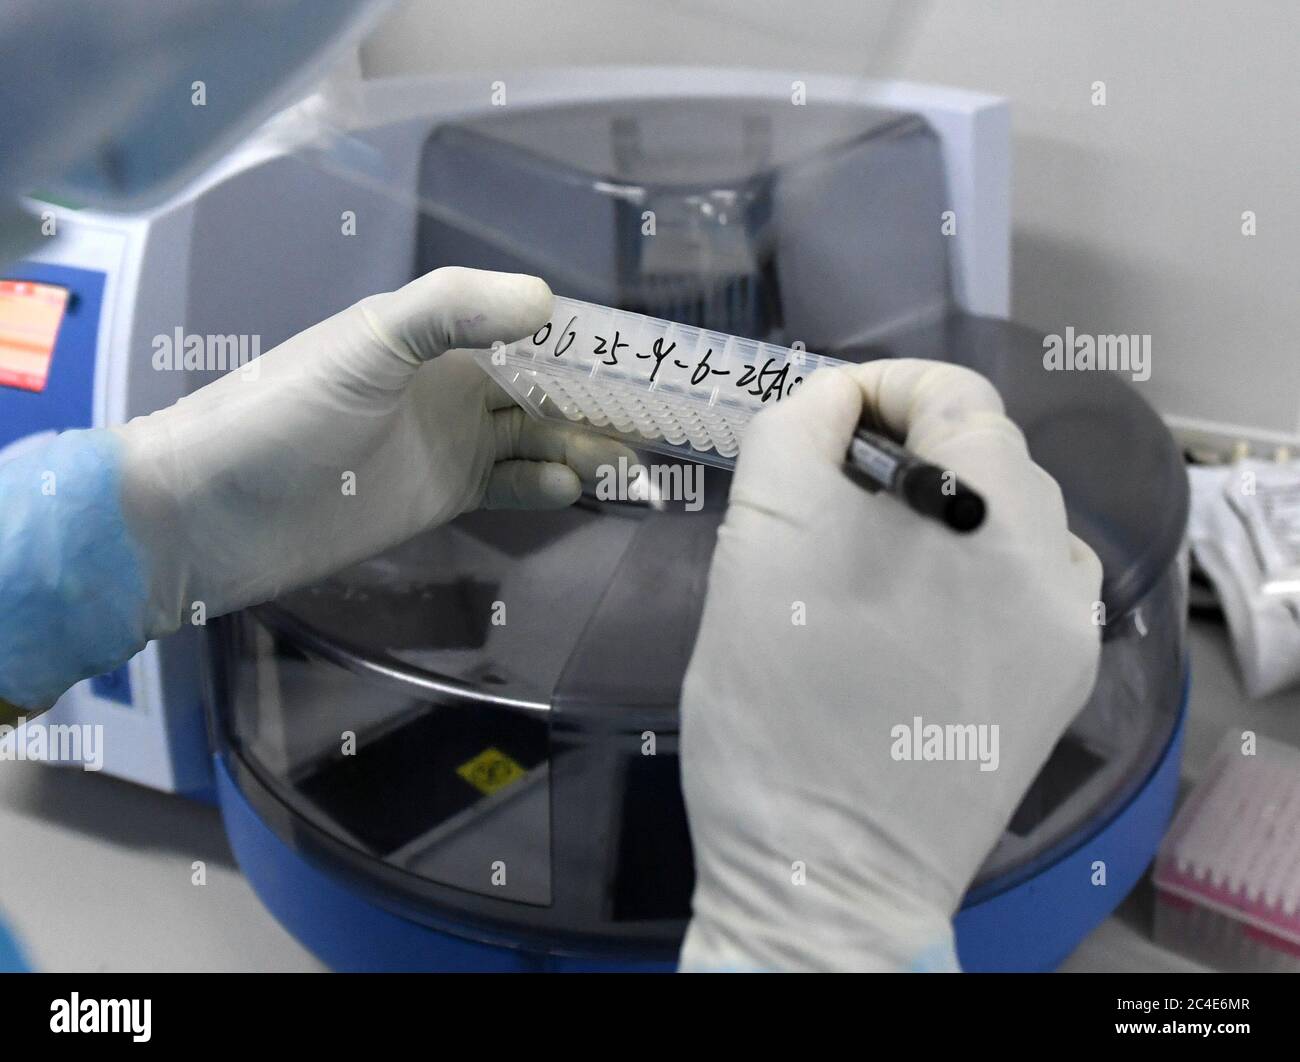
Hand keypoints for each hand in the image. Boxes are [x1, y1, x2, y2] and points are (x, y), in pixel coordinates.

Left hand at [115, 267, 632, 637]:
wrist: (214, 512)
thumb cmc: (282, 413)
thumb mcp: (365, 344)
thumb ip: (451, 310)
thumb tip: (547, 303)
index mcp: (437, 335)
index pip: (535, 331)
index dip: (593, 345)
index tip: (652, 359)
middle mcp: (452, 384)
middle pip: (548, 388)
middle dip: (604, 401)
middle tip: (666, 420)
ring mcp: (449, 443)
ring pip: (540, 438)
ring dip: (586, 446)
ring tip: (635, 459)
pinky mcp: (442, 497)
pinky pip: (513, 485)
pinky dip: (547, 485)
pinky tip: (573, 487)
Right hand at [677, 359, 1102, 970]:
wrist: (823, 872)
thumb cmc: (771, 707)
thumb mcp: (758, 546)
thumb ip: (797, 437)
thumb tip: (834, 401)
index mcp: (976, 509)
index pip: (954, 394)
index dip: (882, 387)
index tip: (826, 418)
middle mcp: (1048, 555)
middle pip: (990, 452)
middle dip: (911, 449)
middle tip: (832, 492)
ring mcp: (1067, 625)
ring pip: (1017, 514)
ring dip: (953, 506)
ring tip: (881, 555)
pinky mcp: (1063, 680)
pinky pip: (1034, 582)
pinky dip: (987, 567)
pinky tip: (934, 612)